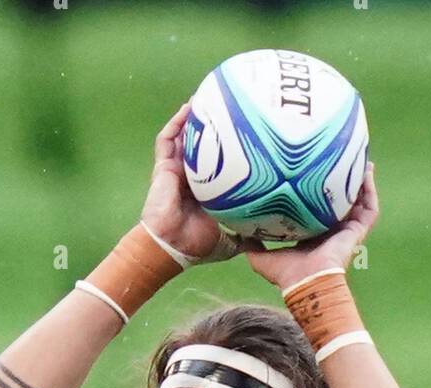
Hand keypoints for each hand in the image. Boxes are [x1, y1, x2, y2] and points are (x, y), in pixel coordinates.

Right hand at [140, 103, 258, 264]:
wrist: (172, 247)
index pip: (218, 164)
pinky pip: (167, 139)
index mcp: (205, 191)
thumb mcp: (229, 243)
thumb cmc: (197, 246)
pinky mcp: (163, 168)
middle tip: (228, 107)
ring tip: (207, 97)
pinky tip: (187, 108)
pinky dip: (176, 123)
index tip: (244, 135)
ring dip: (192, 117)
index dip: (228, 149)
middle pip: (201, 145)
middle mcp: (190, 177)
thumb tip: (268, 244)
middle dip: (211, 125)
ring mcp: (175, 171)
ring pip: (183, 137)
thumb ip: (247, 239)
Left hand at [245, 162, 379, 291]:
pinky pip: (369, 208)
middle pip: (340, 202)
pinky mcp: (357, 232)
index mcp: (312, 236)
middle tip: (341, 160)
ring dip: (361, 182)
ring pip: (359, 202)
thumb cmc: (284, 275)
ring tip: (361, 160)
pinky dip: (370, 190)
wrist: (306, 283)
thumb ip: (249, 242)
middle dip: (342, 182)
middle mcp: (331, 232)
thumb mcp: (259, 256)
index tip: (313, 173)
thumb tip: (233, 229)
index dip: (316, 192)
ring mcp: (346, 231)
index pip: (317, 209)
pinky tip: (366, 172)